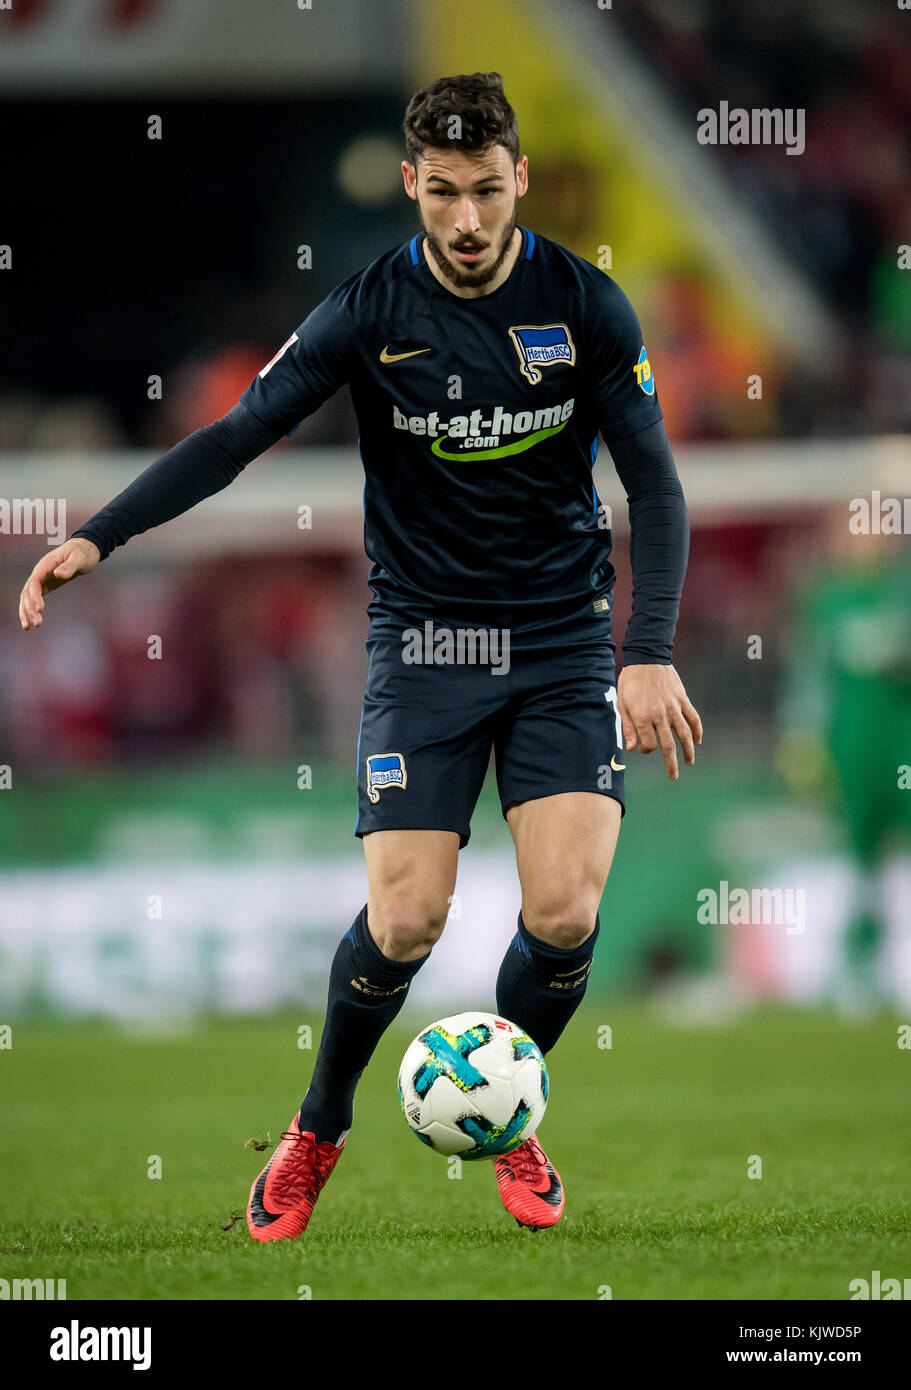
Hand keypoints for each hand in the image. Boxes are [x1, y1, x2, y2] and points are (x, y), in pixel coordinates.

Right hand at [19, 537, 100, 630]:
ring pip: (27, 597)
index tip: (40, 609)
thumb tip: (58, 574)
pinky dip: (31, 610)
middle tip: (37, 623)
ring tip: (28, 627)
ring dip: (26, 612)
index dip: (34, 596)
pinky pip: (34, 599)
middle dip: (29, 608)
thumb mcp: (79, 558)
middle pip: (28, 592)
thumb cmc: (82, 553)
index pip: (34, 582)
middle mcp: (39, 573)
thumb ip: (69, 566)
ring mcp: (41, 579)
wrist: (85, 550)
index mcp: (45, 565)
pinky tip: (32, 622)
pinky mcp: (46, 585)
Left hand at [617, 663, 701, 779]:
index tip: (643, 748)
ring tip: (689, 763)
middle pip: (668, 745)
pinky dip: (697, 731)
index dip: (646, 750)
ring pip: (684, 734)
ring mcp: (673, 707)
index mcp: (643, 717)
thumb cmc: (631, 682)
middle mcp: (660, 715)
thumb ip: (628, 727)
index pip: (648, 744)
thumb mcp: (622, 704)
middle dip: (671, 763)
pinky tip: (698, 741)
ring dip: (688, 751)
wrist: (647, 658)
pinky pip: (693, 718)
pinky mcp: (682, 700)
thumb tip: (631, 748)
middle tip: (673, 776)